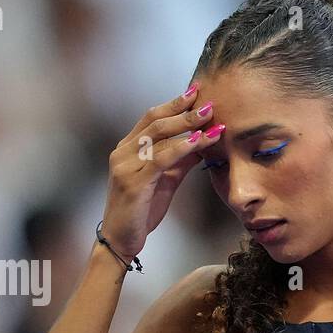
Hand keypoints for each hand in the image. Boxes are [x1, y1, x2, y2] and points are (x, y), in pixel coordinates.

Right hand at [99, 85, 224, 259]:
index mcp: (127, 149)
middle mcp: (122, 153)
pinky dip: (182, 148)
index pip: (151, 118)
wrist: (122, 240)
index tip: (197, 92)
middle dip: (183, 110)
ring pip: (158, 136)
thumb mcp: (166, 180)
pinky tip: (199, 142)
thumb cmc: (141, 211)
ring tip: (210, 118)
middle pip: (154, 121)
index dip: (174, 103)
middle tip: (209, 103)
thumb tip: (205, 139)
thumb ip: (181, 159)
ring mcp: (124, 166)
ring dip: (187, 126)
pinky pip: (160, 159)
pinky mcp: (132, 182)